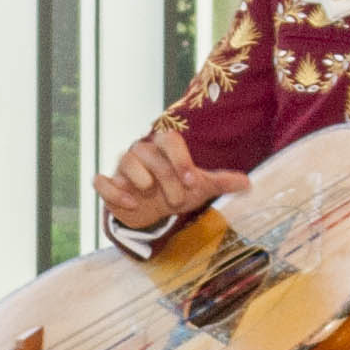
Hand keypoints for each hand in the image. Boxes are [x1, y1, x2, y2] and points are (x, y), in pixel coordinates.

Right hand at [92, 124, 250, 237]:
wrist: (152, 210)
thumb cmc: (176, 191)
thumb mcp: (199, 188)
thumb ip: (220, 182)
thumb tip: (248, 183)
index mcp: (163, 147)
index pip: (169, 139)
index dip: (181, 159)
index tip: (193, 181)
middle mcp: (141, 151)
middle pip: (150, 153)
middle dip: (166, 178)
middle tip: (177, 200)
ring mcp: (123, 167)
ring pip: (126, 161)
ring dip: (141, 180)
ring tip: (153, 198)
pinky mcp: (108, 185)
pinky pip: (101, 181)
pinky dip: (113, 190)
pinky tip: (129, 203)